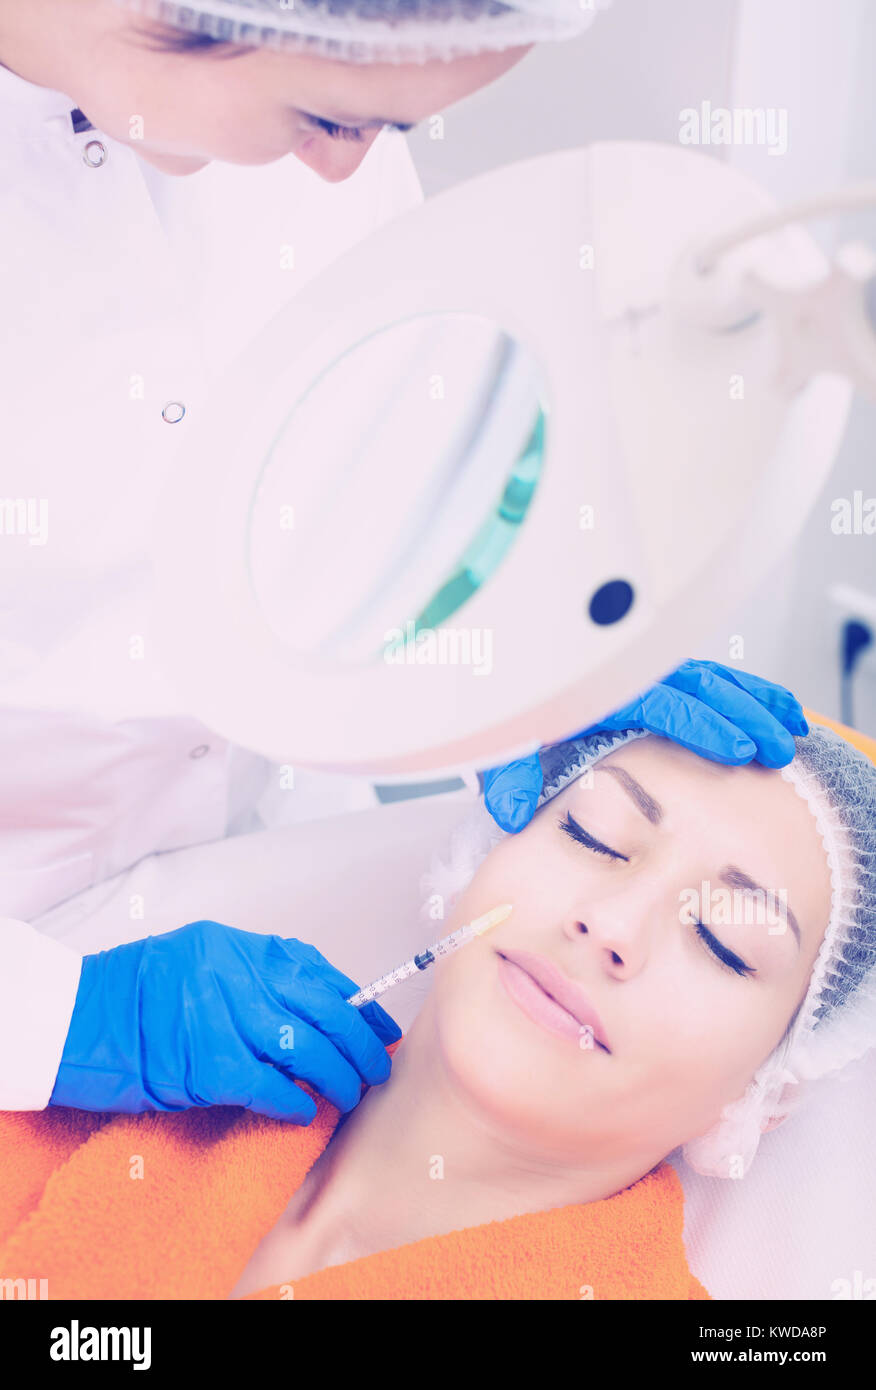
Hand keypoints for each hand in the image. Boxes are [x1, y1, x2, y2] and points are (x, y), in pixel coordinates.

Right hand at [49, 921, 400, 1121]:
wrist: (77, 1018)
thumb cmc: (137, 991)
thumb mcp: (200, 956)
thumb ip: (254, 972)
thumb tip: (315, 1002)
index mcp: (238, 946)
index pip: (320, 975)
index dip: (360, 1005)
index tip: (380, 1028)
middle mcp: (236, 975)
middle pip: (325, 1011)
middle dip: (361, 1044)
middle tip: (376, 1068)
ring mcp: (223, 1019)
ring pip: (307, 1050)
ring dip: (338, 1077)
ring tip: (348, 1094)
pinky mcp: (208, 1066)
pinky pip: (271, 1086)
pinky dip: (296, 1101)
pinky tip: (305, 1110)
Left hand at [483, 659, 807, 832]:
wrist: (505, 658)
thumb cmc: (512, 706)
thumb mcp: (507, 739)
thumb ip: (512, 772)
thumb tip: (511, 814)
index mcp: (603, 688)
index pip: (662, 702)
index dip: (702, 726)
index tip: (738, 752)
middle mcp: (633, 673)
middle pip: (700, 686)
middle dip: (744, 717)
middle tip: (778, 751)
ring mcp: (650, 669)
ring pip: (714, 676)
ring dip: (756, 702)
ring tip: (793, 732)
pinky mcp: (662, 671)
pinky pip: (713, 673)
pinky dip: (751, 689)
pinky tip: (785, 709)